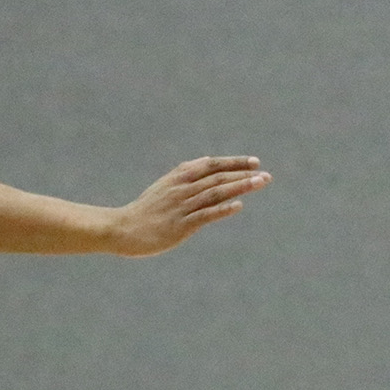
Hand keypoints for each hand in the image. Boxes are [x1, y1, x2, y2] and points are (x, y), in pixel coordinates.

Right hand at [111, 155, 270, 256]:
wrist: (123, 229)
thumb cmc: (146, 208)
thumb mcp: (165, 184)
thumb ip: (186, 172)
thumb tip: (207, 160)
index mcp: (179, 177)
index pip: (212, 165)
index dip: (234, 162)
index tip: (255, 162)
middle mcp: (182, 188)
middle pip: (218, 178)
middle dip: (243, 175)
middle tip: (266, 176)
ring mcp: (182, 206)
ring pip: (215, 193)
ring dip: (239, 187)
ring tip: (259, 183)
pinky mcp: (180, 225)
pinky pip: (204, 215)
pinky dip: (222, 209)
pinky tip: (238, 206)